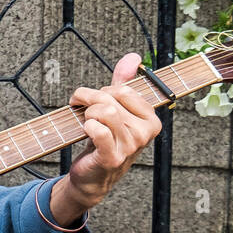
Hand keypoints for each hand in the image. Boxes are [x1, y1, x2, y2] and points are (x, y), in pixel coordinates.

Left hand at [50, 52, 161, 225]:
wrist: (93, 176)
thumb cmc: (105, 140)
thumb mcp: (116, 109)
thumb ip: (124, 82)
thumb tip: (133, 57)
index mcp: (151, 119)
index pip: (124, 89)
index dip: (102, 91)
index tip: (92, 99)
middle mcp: (145, 133)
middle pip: (110, 99)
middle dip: (89, 100)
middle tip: (81, 108)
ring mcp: (131, 147)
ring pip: (103, 111)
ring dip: (86, 114)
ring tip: (85, 121)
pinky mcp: (113, 158)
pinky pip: (97, 130)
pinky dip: (87, 126)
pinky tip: (86, 132)